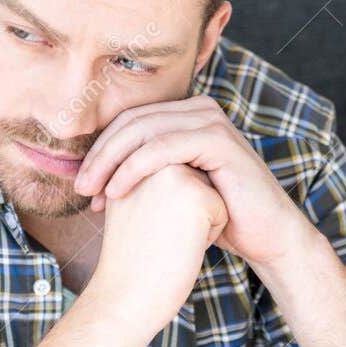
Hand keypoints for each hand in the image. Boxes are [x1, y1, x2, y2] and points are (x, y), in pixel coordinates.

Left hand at [72, 95, 309, 268]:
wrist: (266, 237)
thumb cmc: (218, 218)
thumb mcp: (174, 190)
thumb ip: (144, 173)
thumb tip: (92, 173)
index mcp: (187, 115)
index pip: (130, 121)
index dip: (101, 150)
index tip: (83, 186)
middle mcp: (200, 110)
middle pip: (133, 121)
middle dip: (100, 155)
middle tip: (79, 187)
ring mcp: (211, 121)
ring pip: (143, 131)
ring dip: (110, 161)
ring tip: (92, 192)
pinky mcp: (219, 140)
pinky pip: (163, 147)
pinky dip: (134, 168)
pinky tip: (116, 191)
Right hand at [86, 162, 227, 337]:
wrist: (126, 295)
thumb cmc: (130, 259)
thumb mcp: (131, 206)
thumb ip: (148, 181)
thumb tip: (180, 176)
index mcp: (131, 160)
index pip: (175, 180)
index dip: (165, 213)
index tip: (141, 230)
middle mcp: (151, 160)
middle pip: (194, 183)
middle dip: (183, 214)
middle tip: (153, 236)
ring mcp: (175, 174)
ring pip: (208, 195)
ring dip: (196, 222)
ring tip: (165, 239)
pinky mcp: (198, 194)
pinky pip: (220, 212)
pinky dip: (208, 235)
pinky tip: (181, 246)